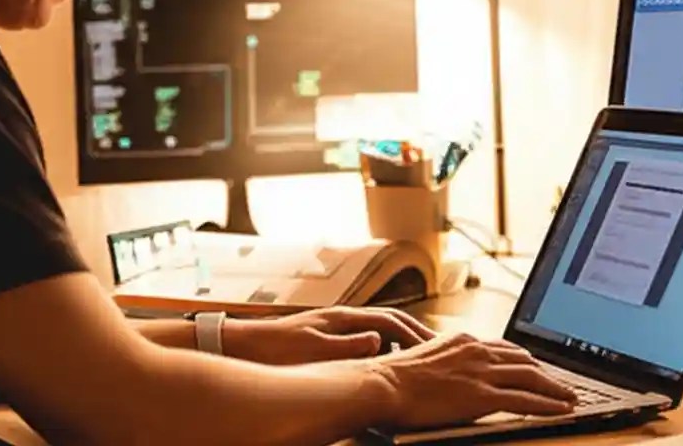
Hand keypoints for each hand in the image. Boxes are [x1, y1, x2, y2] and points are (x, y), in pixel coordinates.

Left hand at [222, 306, 437, 364]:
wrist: (244, 345)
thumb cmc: (275, 349)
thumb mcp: (313, 349)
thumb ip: (347, 346)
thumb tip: (378, 342)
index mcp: (343, 317)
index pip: (390, 322)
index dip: (415, 335)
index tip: (436, 349)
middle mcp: (342, 318)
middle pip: (389, 322)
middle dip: (415, 334)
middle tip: (439, 350)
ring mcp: (334, 326)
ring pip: (379, 331)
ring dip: (401, 341)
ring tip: (419, 357)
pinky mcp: (326, 338)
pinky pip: (365, 341)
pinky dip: (383, 349)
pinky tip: (385, 365)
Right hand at [363, 332, 577, 429]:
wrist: (383, 385)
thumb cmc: (393, 378)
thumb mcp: (423, 358)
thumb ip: (445, 360)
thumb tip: (450, 371)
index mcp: (463, 340)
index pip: (504, 347)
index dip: (525, 359)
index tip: (537, 365)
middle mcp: (477, 350)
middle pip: (524, 361)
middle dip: (547, 373)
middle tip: (563, 384)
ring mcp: (481, 372)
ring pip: (531, 378)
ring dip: (555, 389)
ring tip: (571, 398)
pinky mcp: (482, 396)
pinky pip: (525, 400)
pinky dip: (548, 405)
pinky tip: (561, 410)